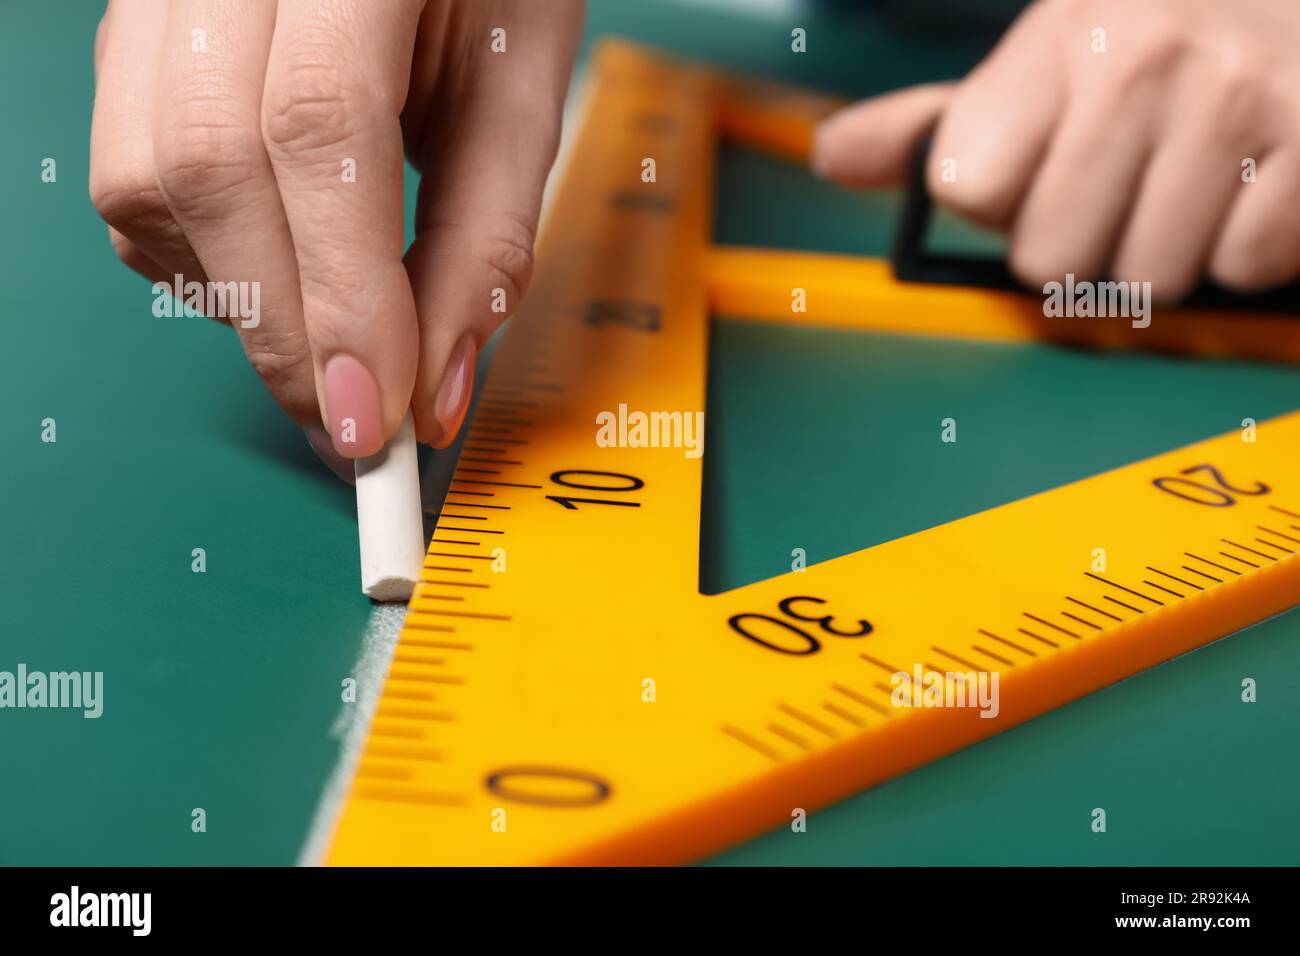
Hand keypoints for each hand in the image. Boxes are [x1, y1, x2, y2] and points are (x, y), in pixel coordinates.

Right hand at [90, 0, 583, 469]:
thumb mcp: (520, 90)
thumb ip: (485, 235)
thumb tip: (436, 390)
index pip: (316, 127)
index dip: (342, 292)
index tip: (375, 417)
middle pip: (208, 165)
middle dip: (285, 328)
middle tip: (356, 421)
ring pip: (143, 180)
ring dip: (243, 300)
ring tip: (330, 336)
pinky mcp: (132, 43)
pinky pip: (132, 181)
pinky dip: (207, 262)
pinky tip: (282, 268)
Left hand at [812, 0, 1299, 300]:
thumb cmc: (1156, 34)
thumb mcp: (1044, 54)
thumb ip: (939, 121)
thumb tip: (833, 154)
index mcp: (1058, 36)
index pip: (968, 188)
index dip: (998, 205)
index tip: (1035, 174)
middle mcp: (1142, 62)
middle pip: (1050, 259)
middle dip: (1079, 244)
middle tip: (1118, 189)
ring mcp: (1235, 102)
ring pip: (1145, 280)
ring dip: (1162, 252)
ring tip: (1189, 184)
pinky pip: (1240, 269)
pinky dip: (1244, 248)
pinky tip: (1250, 185)